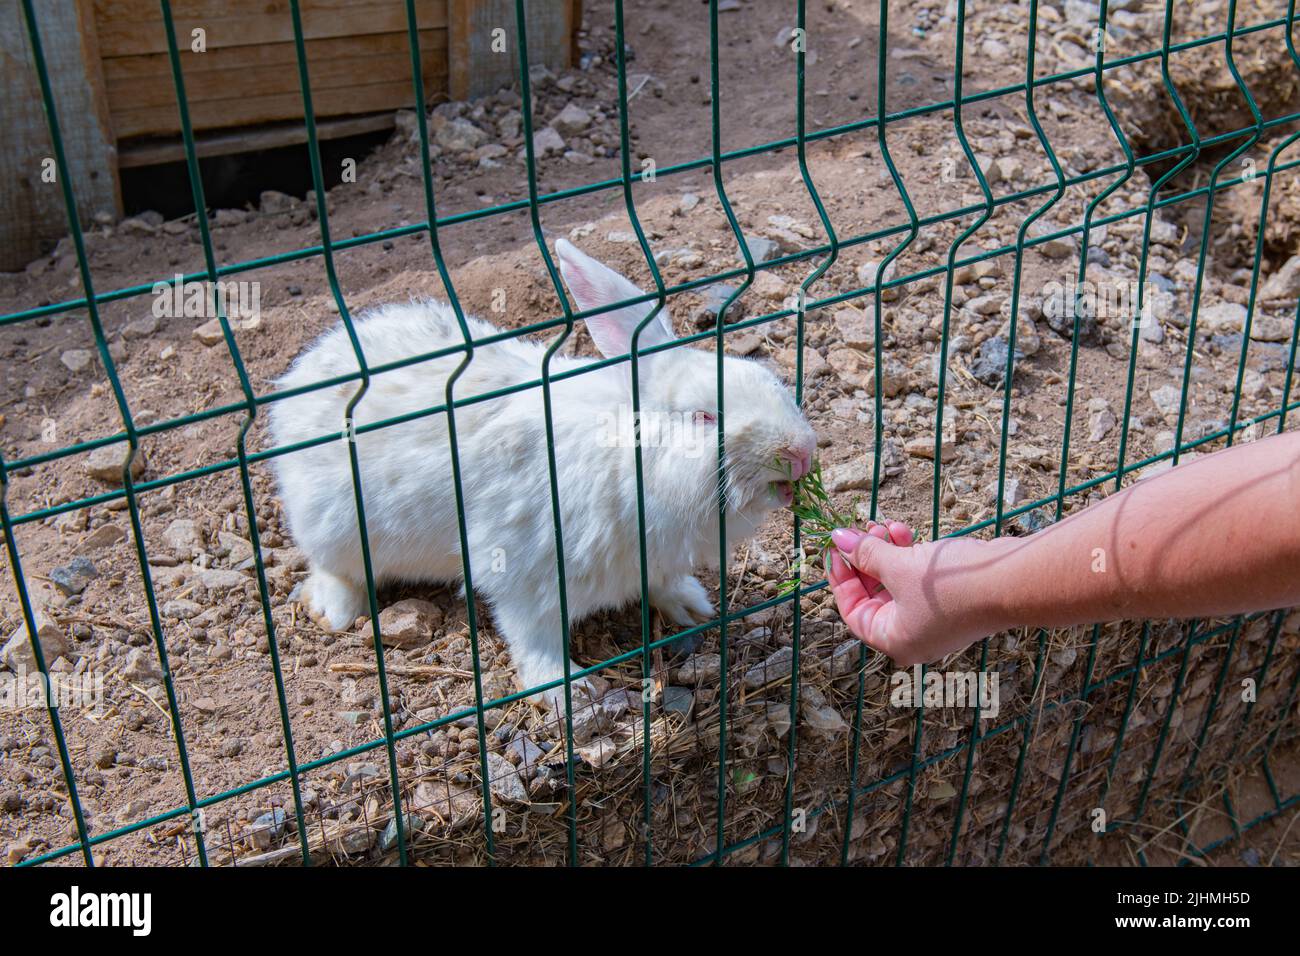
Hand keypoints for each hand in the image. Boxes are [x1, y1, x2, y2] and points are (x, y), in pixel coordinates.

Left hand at [825, 520, 1002, 665]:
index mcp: (894, 640)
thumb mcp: (898, 566)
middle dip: (866, 559)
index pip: (852, 611)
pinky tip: (905, 531)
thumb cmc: (952, 585)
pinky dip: (909, 556)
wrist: (1011, 580)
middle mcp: (913, 635)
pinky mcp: (951, 600)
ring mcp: (934, 619)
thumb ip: (865, 553)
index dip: (840, 577)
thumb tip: (838, 539)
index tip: (834, 548)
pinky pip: (918, 579)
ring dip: (887, 552)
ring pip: (896, 582)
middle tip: (859, 531)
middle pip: (874, 595)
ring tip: (885, 526)